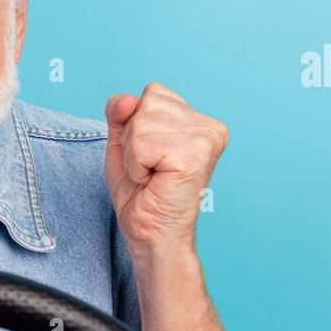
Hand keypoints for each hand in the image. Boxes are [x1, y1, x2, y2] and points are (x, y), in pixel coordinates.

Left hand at [105, 83, 227, 260]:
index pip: (151, 93)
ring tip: (152, 177)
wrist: (152, 237)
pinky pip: (141, 145)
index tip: (151, 158)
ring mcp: (206, 138)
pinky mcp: (196, 155)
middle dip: (133, 140)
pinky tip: (154, 182)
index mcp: (199, 120)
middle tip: (150, 171)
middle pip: (145, 103)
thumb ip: (121, 114)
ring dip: (134, 156)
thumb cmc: (141, 196)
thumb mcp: (123, 144)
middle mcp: (209, 125)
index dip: (135, 126)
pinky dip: (136, 167)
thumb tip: (127, 99)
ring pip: (140, 123)